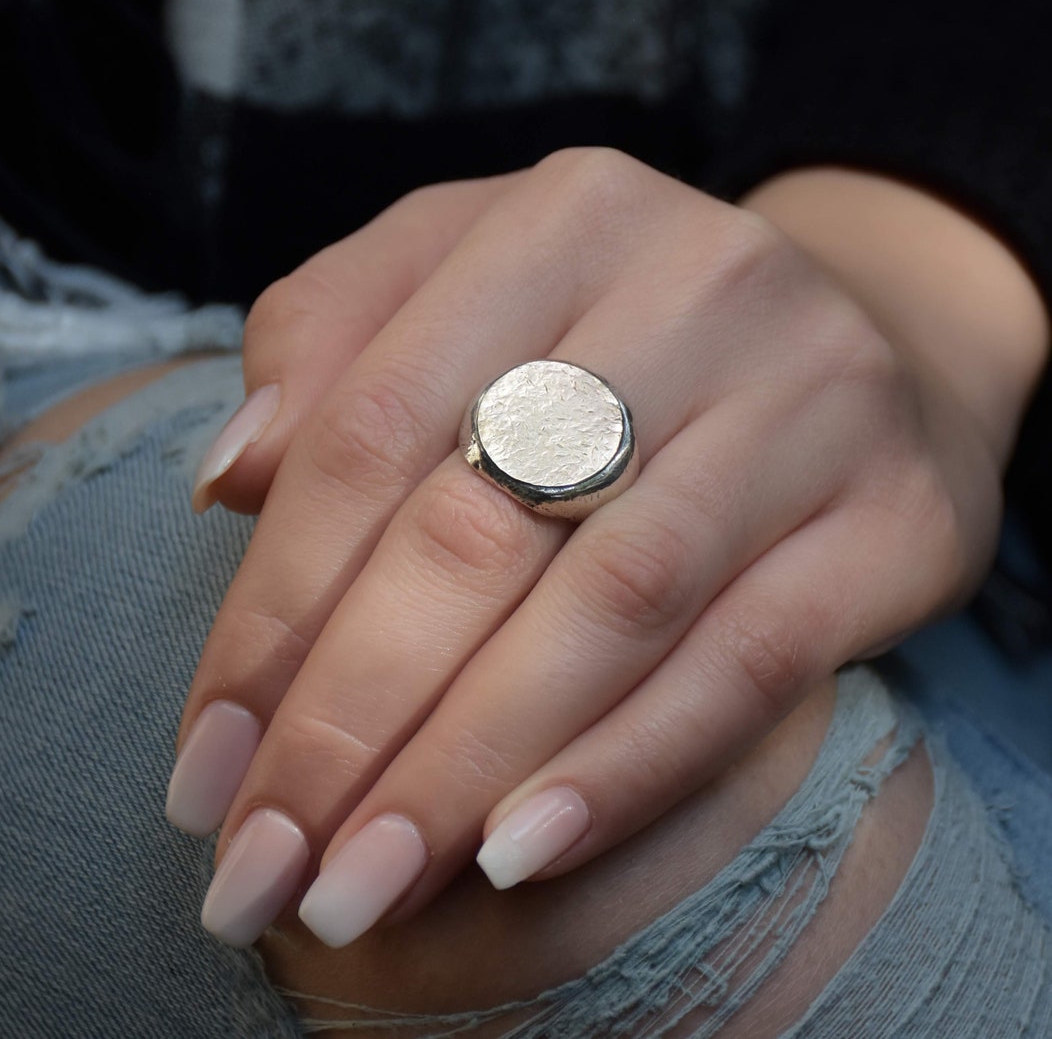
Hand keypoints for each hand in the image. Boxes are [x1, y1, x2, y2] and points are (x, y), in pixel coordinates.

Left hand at [168, 149, 1042, 949]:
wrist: (862, 336)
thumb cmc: (622, 327)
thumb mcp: (467, 281)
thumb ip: (334, 346)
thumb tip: (233, 479)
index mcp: (562, 216)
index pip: (370, 425)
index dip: (272, 607)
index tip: (205, 761)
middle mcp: (696, 284)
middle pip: (478, 523)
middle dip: (347, 716)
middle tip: (262, 862)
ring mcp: (811, 397)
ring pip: (609, 605)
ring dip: (466, 765)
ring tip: (361, 884)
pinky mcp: (895, 517)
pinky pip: (748, 663)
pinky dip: (623, 767)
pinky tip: (518, 852)